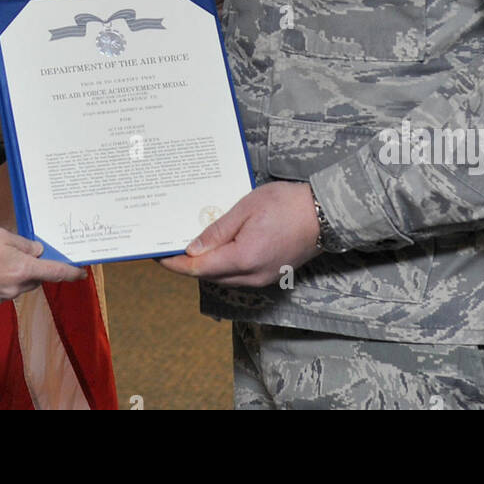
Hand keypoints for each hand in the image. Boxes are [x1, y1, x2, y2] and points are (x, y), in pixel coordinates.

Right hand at [0, 225, 85, 305]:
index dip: (70, 273)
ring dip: (15, 274)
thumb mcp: (2, 235)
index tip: (80, 274)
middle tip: (20, 252)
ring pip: (17, 286)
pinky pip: (1, 291)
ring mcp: (0, 297)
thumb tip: (37, 251)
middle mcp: (15, 288)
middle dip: (33, 269)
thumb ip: (24, 244)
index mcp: (23, 270)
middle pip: (34, 280)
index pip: (54, 273)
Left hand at [159, 182, 321, 286]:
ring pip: (222, 277)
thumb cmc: (287, 204)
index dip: (175, 263)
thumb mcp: (246, 209)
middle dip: (185, 264)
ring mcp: (261, 279)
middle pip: (208, 276)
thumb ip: (218, 231)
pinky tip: (214, 248)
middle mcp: (251, 276)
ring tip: (187, 244)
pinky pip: (236, 275)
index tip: (157, 254)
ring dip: (203, 264)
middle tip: (168, 245)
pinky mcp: (268, 275)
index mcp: (243, 259)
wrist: (325, 214)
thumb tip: (193, 250)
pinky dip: (220, 264)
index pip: (198, 268)